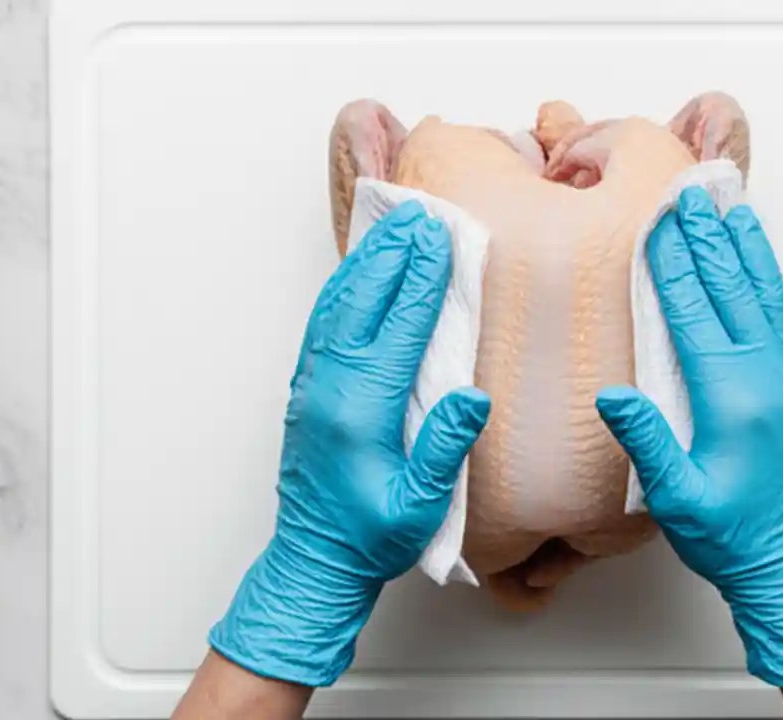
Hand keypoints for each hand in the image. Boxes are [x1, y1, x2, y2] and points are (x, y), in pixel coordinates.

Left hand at [208, 200, 490, 686]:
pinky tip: (360, 270)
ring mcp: (313, 385)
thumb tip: (474, 396)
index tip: (438, 238)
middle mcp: (331, 388)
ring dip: (366, 261)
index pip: (398, 328)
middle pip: (363, 301)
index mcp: (362, 410)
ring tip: (391, 226)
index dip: (421, 279)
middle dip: (393, 254)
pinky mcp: (308, 390)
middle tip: (417, 214)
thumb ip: (446, 449)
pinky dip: (344, 287)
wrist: (315, 561)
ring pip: (338, 305)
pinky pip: (325, 323)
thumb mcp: (421, 508)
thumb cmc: (373, 539)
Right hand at [596, 188, 782, 687]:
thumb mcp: (678, 499)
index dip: (674, 264)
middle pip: (730, 289)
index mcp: (733, 397)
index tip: (660, 221)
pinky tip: (758, 263)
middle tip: (691, 193)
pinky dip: (767, 278)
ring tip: (731, 206)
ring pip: (761, 294)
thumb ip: (647, 442)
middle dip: (707, 237)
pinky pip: (779, 315)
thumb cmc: (733, 536)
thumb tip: (613, 395)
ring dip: (742, 247)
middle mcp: (764, 377)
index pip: (695, 313)